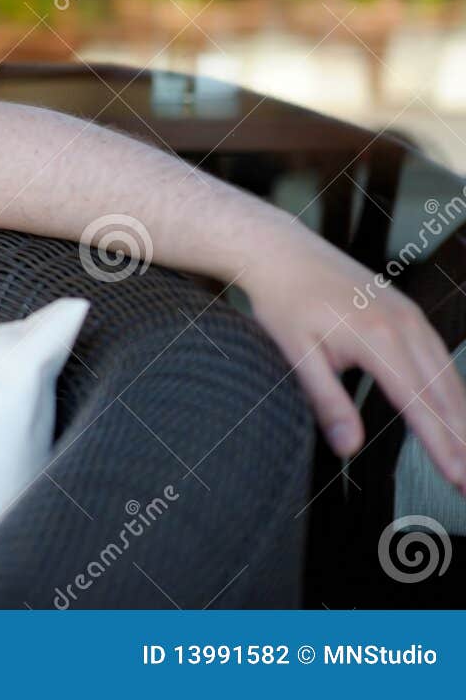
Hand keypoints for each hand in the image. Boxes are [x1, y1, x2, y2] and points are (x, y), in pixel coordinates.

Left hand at [238, 243, 465, 492]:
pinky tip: (458, 415)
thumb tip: (348, 447)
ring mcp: (412, 315)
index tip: (457, 477)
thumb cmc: (284, 302)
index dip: (439, 445)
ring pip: (449, 377)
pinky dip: (454, 391)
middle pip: (444, 394)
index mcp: (378, 338)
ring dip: (464, 420)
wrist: (283, 252)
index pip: (418, 404)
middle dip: (462, 442)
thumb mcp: (296, 353)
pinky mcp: (410, 312)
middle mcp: (405, 325)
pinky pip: (441, 357)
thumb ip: (327, 401)